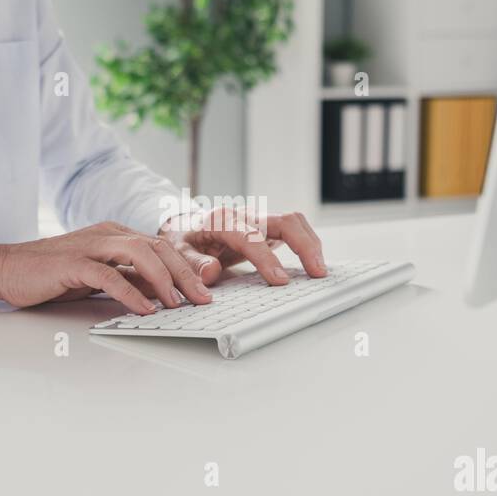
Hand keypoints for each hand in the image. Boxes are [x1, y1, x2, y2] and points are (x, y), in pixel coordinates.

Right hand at [0, 222, 212, 313]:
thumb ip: (127, 279)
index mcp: (115, 234)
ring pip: (140, 254)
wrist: (5, 269)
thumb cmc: (49, 275)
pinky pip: (109, 275)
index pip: (161, 246)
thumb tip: (160, 294)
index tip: (204, 291)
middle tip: (203, 299)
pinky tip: (145, 309)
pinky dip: (131, 293)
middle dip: (185, 274)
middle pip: (158, 247)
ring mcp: (90, 246)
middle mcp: (107, 234)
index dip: (186, 268)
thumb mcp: (98, 277)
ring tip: (178, 303)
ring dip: (164, 280)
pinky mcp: (73, 263)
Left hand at [161, 208, 326, 286]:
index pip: (250, 237)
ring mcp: (258, 219)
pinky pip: (292, 230)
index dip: (266, 258)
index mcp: (221, 220)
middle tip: (317, 272)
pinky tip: (312, 263)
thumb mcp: (176, 254)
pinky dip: (306, 244)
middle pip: (283, 220)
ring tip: (319, 270)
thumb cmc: (182, 241)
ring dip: (310, 243)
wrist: (183, 226)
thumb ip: (192, 264)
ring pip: (293, 221)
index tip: (280, 280)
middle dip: (304, 245)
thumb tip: (212, 272)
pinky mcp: (266, 227)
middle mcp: (244, 215)